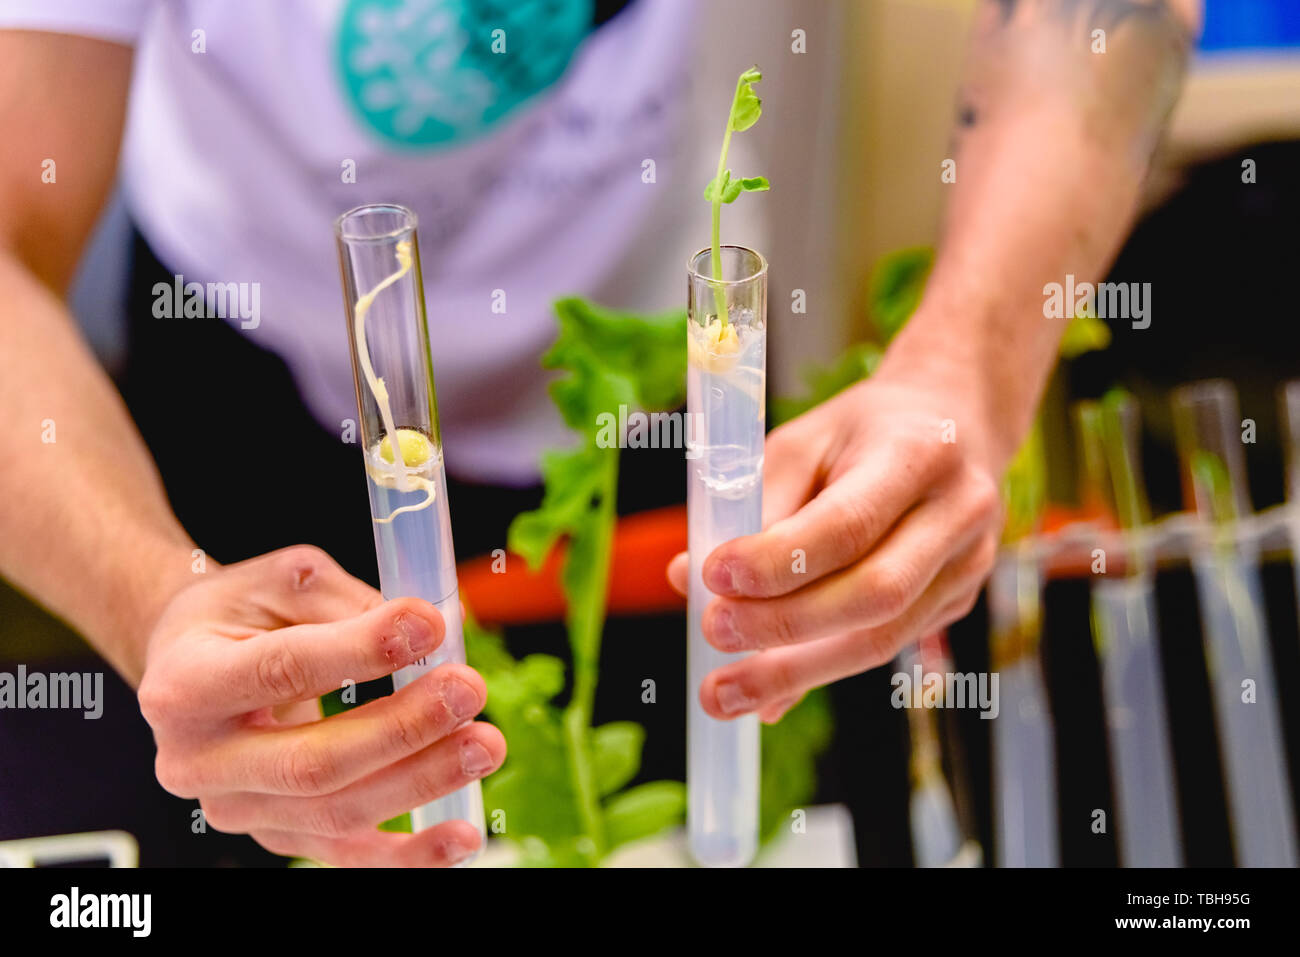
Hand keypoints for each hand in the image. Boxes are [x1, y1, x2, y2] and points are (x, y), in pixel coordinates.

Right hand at [138, 545, 504, 866]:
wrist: (190, 661)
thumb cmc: (238, 614)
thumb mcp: (281, 580)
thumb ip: (346, 600)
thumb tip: (428, 629)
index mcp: (185, 683)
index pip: (282, 670)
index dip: (360, 651)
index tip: (428, 626)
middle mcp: (197, 761)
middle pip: (312, 762)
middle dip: (402, 729)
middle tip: (468, 690)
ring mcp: (236, 809)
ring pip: (336, 813)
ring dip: (421, 781)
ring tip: (485, 744)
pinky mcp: (274, 835)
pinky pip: (346, 854)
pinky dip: (409, 853)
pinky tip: (462, 837)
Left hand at [668, 367, 1002, 723]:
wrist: (956, 424)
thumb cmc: (862, 432)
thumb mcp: (803, 442)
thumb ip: (751, 505)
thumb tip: (688, 577)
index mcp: (919, 453)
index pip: (849, 524)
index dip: (777, 560)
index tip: (712, 575)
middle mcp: (959, 512)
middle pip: (875, 594)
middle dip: (783, 625)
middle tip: (713, 633)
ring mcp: (969, 565)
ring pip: (881, 639)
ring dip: (794, 673)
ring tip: (722, 694)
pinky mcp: (957, 603)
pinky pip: (882, 647)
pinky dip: (816, 669)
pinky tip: (765, 690)